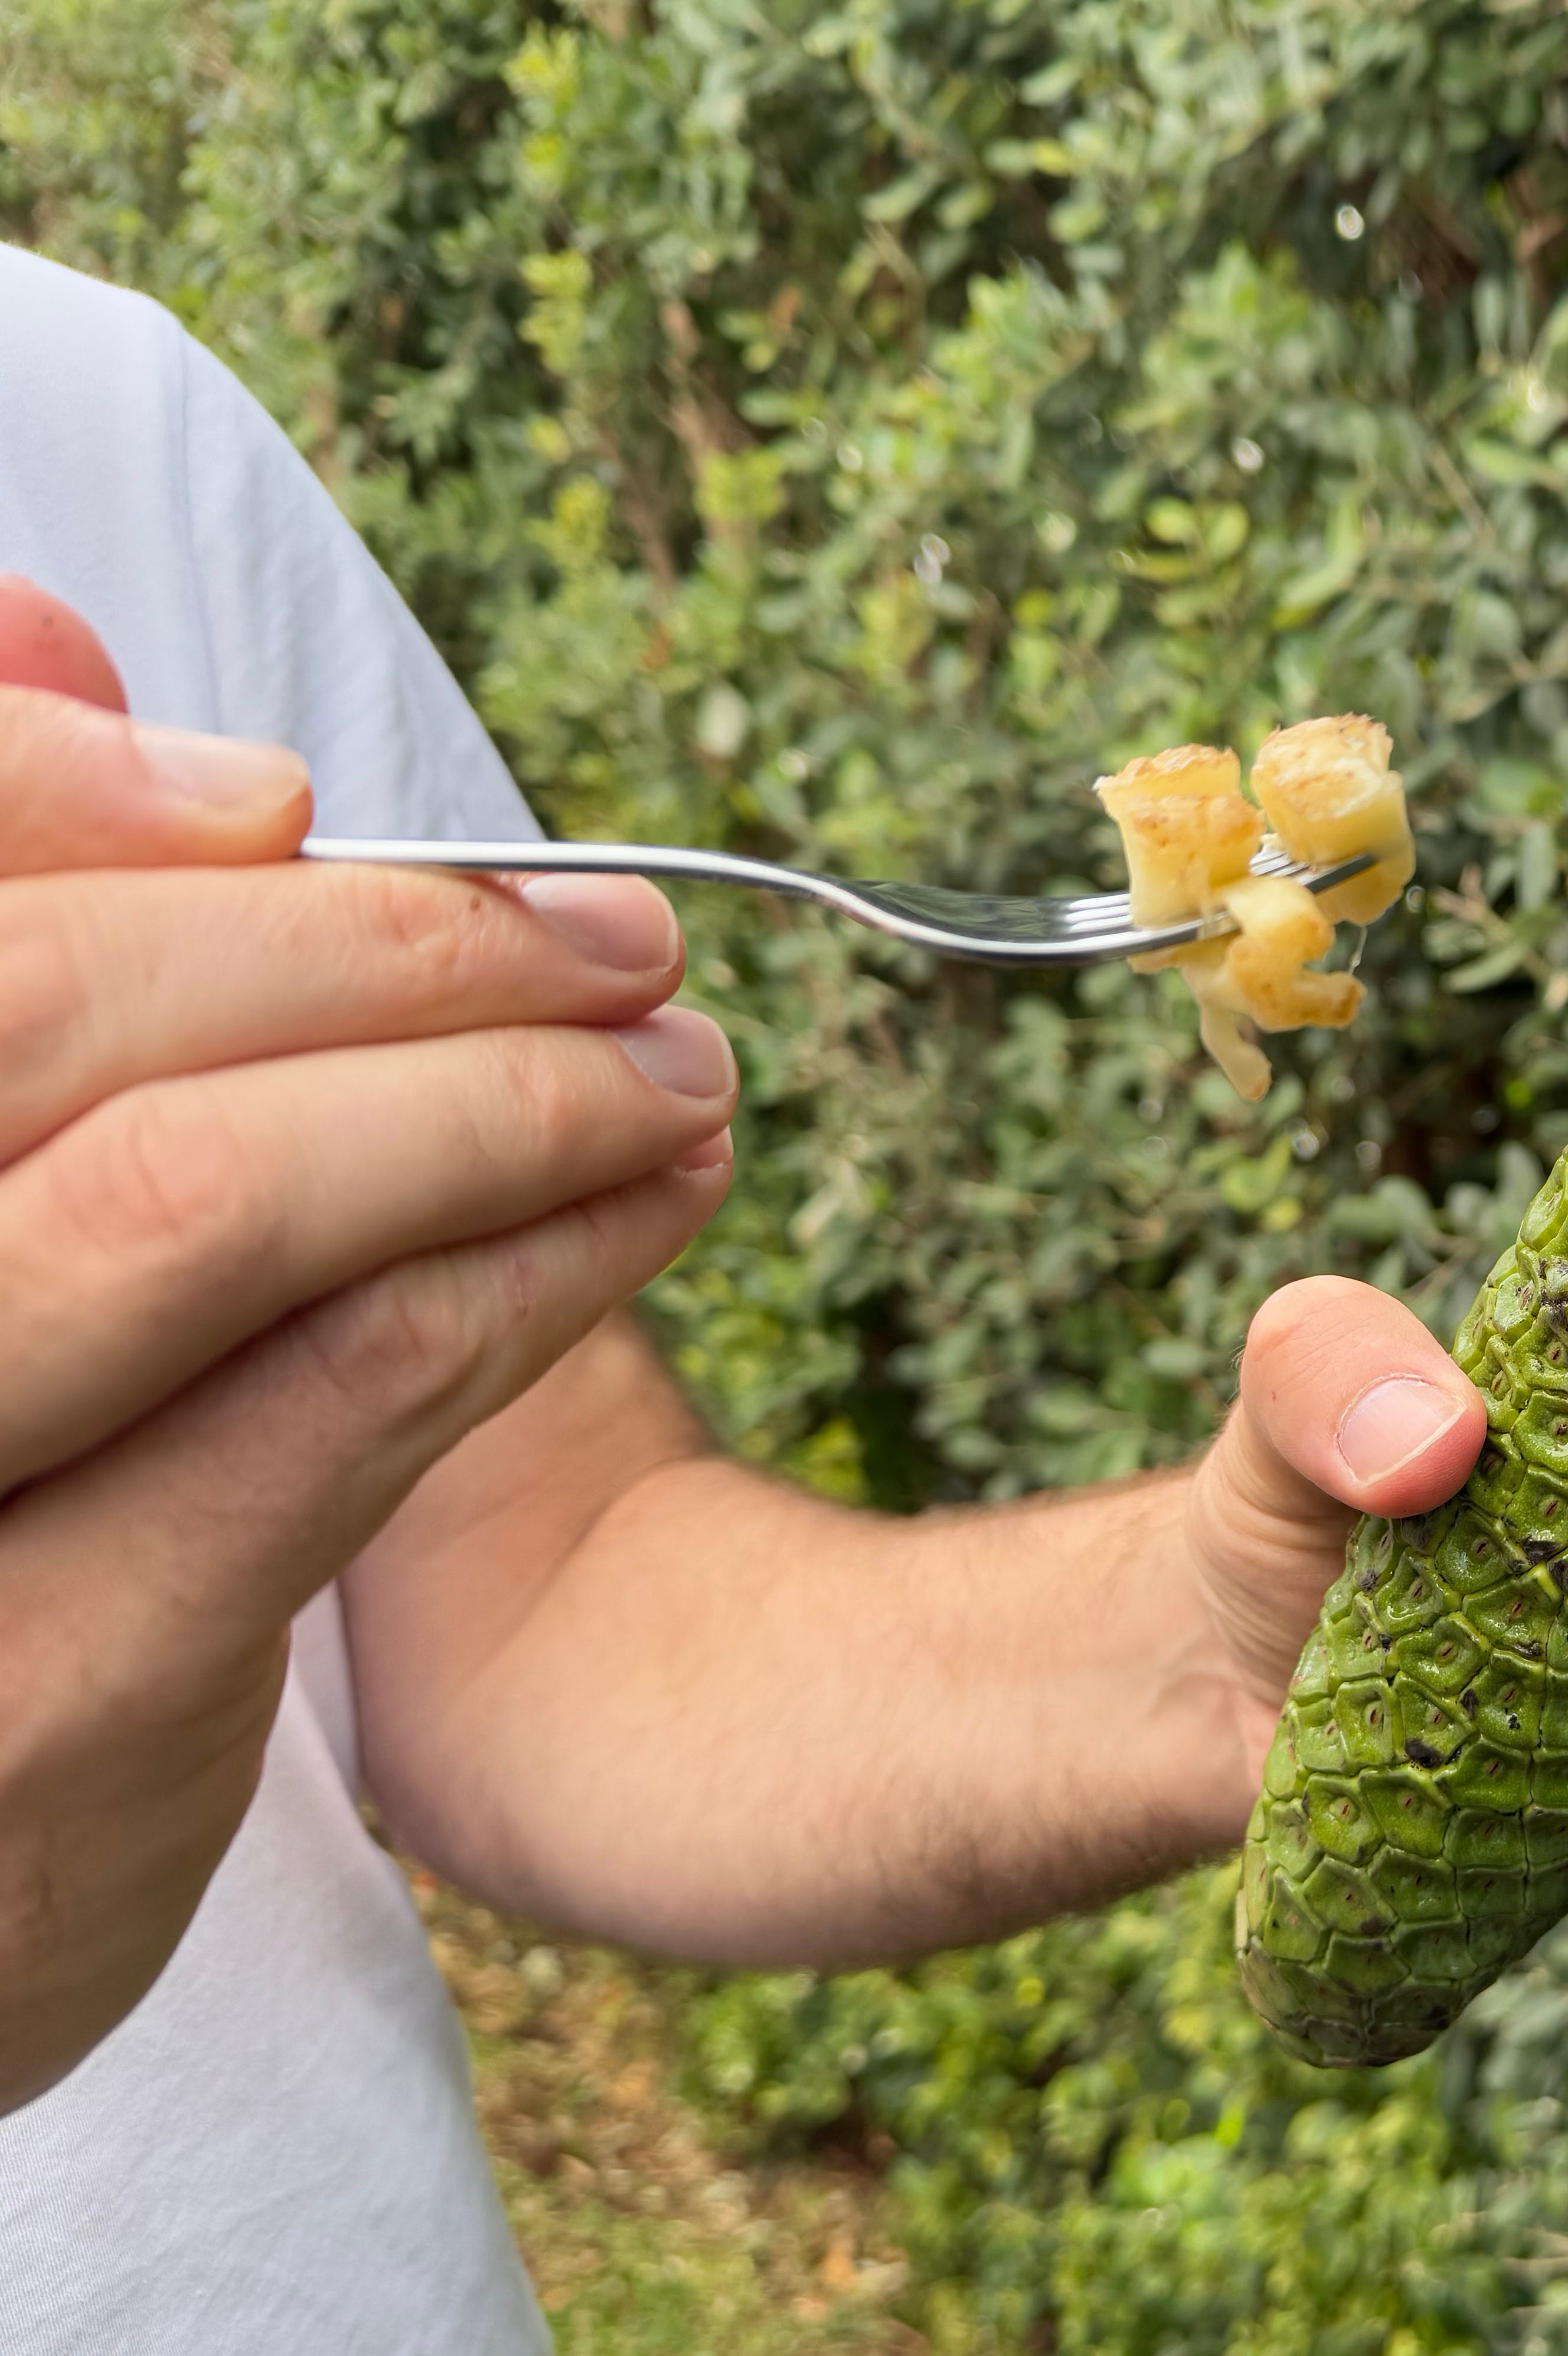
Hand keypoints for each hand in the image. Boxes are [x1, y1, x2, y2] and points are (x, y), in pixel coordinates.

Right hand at [0, 583, 739, 2109]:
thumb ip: (5, 942)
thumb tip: (48, 637)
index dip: (65, 795)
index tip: (291, 806)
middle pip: (51, 1006)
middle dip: (375, 946)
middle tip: (609, 935)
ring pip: (213, 1193)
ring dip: (501, 1089)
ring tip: (678, 1062)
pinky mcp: (46, 1684)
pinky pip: (335, 1396)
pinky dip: (532, 1259)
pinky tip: (650, 1202)